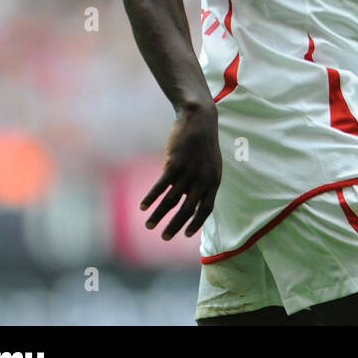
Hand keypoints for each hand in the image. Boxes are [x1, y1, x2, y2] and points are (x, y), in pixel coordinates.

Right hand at [140, 99, 221, 239]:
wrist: (200, 119)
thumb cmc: (203, 143)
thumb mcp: (210, 164)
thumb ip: (203, 182)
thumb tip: (191, 201)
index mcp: (214, 181)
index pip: (206, 209)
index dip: (197, 223)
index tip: (187, 234)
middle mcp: (203, 179)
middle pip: (188, 209)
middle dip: (175, 225)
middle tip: (164, 238)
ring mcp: (189, 172)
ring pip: (171, 200)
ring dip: (159, 215)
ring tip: (149, 226)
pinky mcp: (175, 164)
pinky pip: (161, 186)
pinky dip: (151, 198)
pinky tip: (143, 207)